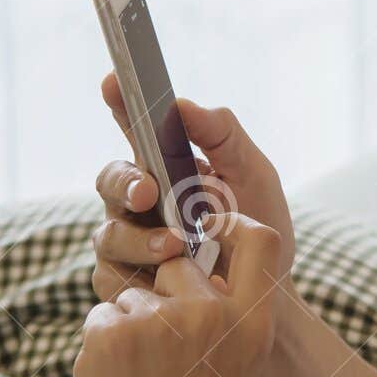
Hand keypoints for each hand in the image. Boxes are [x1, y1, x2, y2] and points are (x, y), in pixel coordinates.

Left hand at [71, 213, 282, 376]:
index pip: (262, 240)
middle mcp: (212, 314)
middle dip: (161, 291)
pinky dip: (101, 346)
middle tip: (159, 354)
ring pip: (132, 292)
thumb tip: (186, 256)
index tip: (210, 226)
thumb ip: (225, 316)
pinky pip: (101, 314)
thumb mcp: (235, 368)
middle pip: (177, 261)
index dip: (233, 222)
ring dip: (127, 326)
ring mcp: (160, 319)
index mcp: (253, 324)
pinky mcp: (112, 331)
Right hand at [91, 73, 295, 301]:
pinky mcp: (126, 283)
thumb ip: (222, 134)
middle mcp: (137, 201)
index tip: (113, 82)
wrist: (268, 295)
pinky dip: (135, 280)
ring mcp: (127, 242)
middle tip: (149, 192)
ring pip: (108, 235)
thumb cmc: (257, 225)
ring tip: (176, 247)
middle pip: (110, 181)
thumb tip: (181, 104)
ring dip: (138, 240)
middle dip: (126, 184)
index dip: (119, 103)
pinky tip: (162, 283)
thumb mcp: (252, 173)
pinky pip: (110, 279)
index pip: (133, 128)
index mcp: (163, 166)